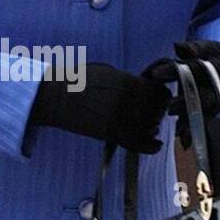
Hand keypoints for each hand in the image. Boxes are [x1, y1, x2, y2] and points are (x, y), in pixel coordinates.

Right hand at [29, 61, 170, 153]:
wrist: (58, 97)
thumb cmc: (80, 80)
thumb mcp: (108, 72)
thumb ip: (129, 80)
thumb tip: (144, 87)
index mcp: (128, 82)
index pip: (160, 92)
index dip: (161, 97)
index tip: (156, 99)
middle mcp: (128, 100)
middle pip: (158, 110)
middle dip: (157, 113)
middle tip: (153, 116)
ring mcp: (120, 117)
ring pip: (150, 127)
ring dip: (152, 128)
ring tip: (148, 129)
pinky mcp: (111, 133)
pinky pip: (138, 143)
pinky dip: (150, 146)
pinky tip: (156, 145)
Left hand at [147, 40, 219, 147]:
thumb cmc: (218, 56)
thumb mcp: (211, 48)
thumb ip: (195, 48)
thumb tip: (177, 46)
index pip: (195, 68)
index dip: (176, 71)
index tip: (154, 73)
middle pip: (203, 95)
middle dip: (187, 102)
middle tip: (168, 108)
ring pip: (205, 113)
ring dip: (191, 122)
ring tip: (177, 131)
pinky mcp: (216, 112)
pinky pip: (206, 123)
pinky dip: (196, 132)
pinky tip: (185, 143)